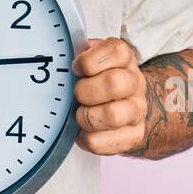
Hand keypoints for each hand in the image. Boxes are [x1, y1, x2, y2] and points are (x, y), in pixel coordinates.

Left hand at [71, 37, 146, 155]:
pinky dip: (85, 138)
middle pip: (114, 83)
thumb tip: (55, 55)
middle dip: (85, 90)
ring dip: (86, 116)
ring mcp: (137, 110)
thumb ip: (76, 53)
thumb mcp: (88, 57)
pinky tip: (83, 130)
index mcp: (124, 59)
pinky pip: (102, 142)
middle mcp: (135, 82)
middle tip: (76, 94)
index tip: (75, 68)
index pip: (116, 52)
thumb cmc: (96, 78)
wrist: (120, 103)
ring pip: (112, 115)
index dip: (88, 61)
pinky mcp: (134, 135)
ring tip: (80, 114)